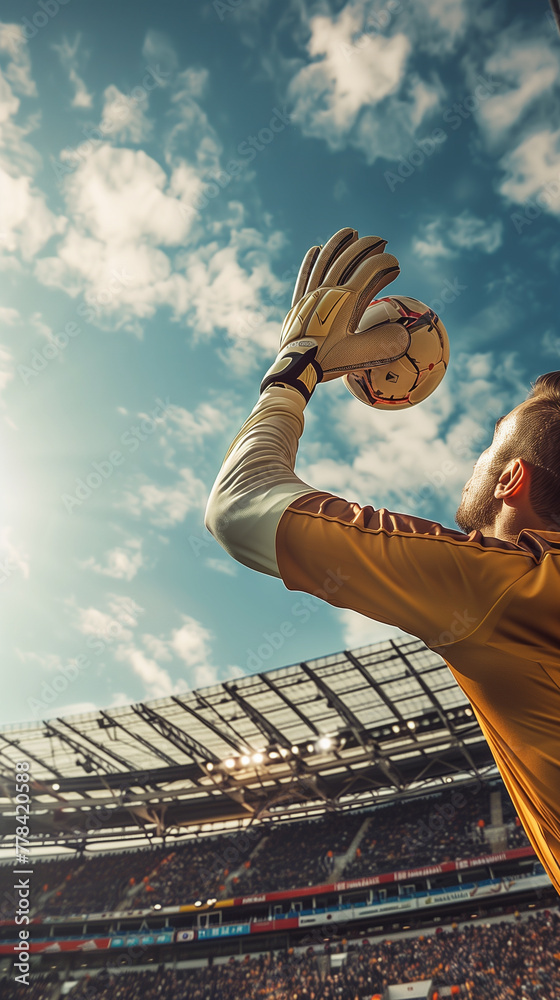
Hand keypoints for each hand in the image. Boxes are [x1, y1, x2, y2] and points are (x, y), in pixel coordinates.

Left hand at [260, 227, 403, 401]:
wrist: (296, 367)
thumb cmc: (329, 361)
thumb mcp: (360, 355)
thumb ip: (384, 344)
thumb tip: (406, 335)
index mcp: (346, 300)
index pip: (369, 270)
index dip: (384, 262)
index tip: (395, 262)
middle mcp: (328, 292)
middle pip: (348, 259)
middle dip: (366, 246)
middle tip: (380, 240)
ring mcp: (311, 295)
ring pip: (325, 261)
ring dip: (339, 244)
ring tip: (350, 232)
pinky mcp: (299, 303)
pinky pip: (304, 276)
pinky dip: (311, 262)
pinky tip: (315, 250)